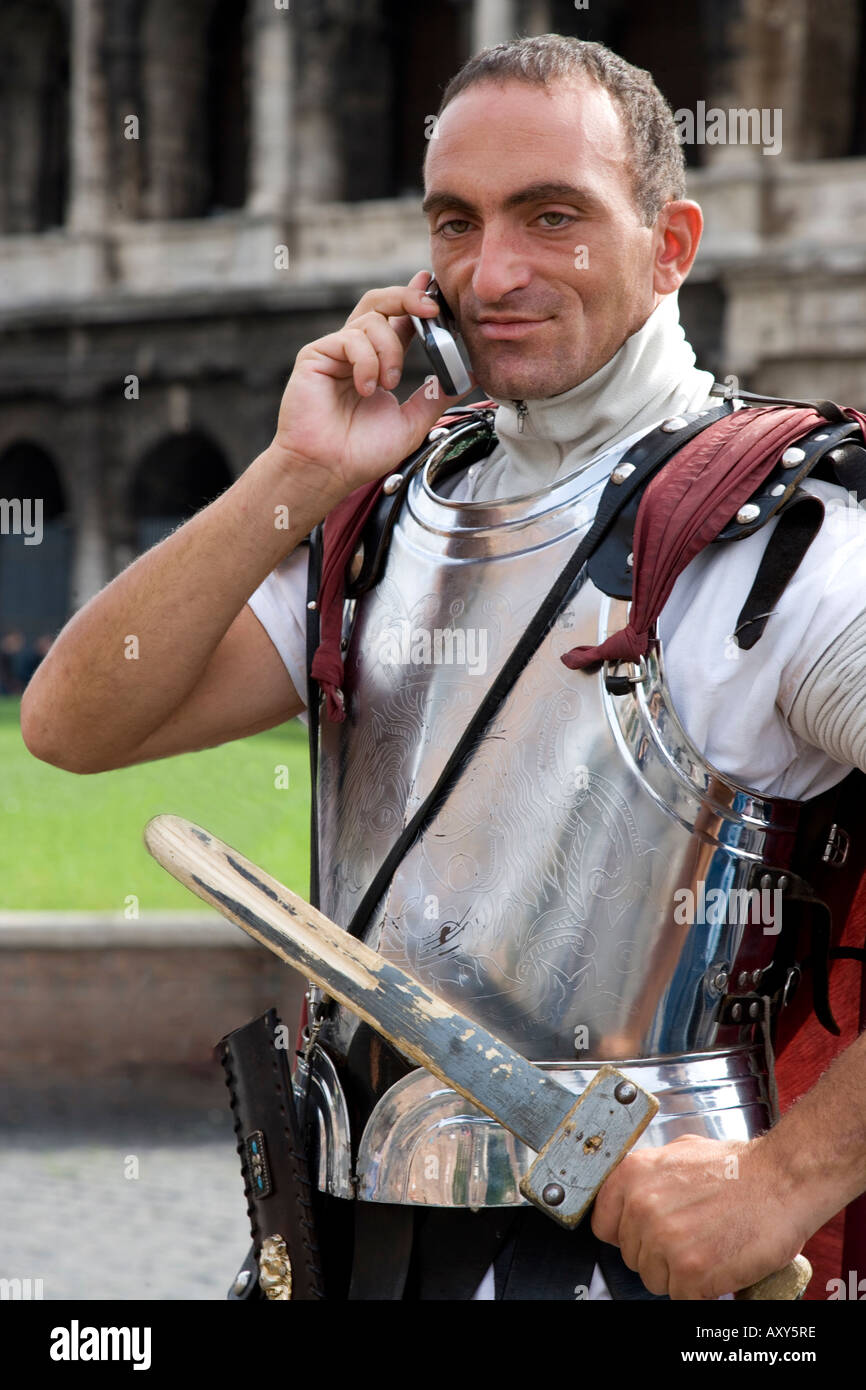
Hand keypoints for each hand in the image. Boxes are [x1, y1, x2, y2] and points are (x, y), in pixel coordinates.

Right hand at [271, 270, 472, 505]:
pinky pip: (351, 339)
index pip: (399, 321)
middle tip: (431, 310)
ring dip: (390, 351)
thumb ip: (436, 396)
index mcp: (377, 363)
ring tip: (388, 384)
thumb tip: (469, 376)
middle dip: (408, 299)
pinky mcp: (316, 355)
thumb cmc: (360, 453)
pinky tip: (366, 388)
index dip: (416, 301)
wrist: (329, 470)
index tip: (435, 291)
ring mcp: (335, 352)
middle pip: (381, 303)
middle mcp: (356, 352)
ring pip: (372, 321)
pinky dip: (367, 361)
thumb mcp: (412, 422)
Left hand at [591, 1134, 810, 1299]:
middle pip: (633, 1256)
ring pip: (654, 1279)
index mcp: (633, 1175)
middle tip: (691, 1237)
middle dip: (659, 1253)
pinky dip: (700, 1289)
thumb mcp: (680, 1153)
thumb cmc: (739, 1168)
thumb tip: (634, 1194)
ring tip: (707, 1248)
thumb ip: (650, 1176)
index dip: (626, 1234)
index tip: (642, 1235)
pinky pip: (680, 1296)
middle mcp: (641, 1207)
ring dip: (679, 1273)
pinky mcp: (689, 1272)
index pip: (603, 1224)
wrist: (781, 1181)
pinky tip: (716, 1265)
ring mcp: (664, 1241)